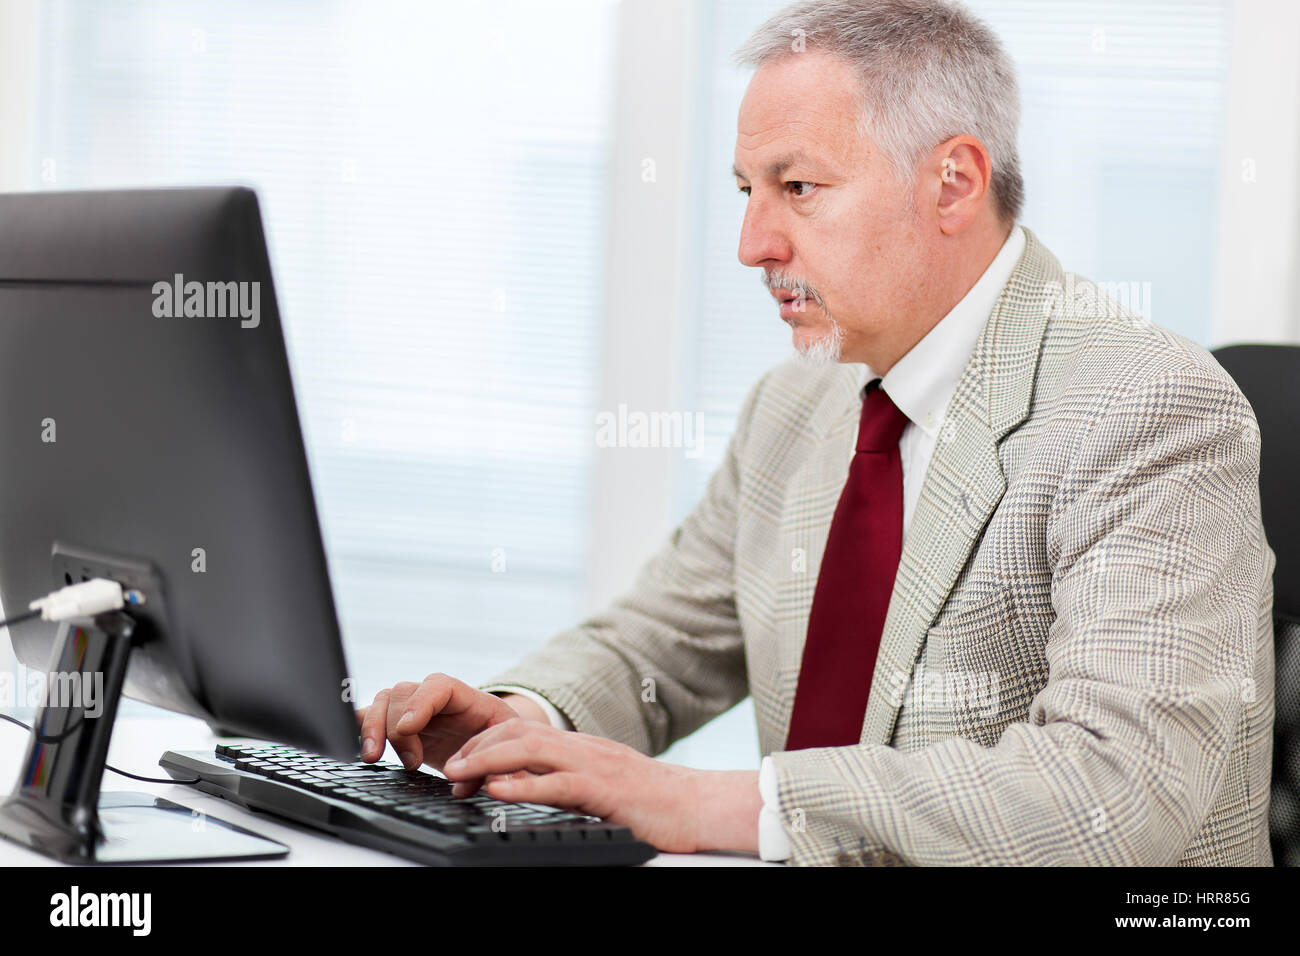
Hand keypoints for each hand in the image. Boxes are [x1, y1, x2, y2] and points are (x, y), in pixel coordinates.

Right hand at [356, 673, 522, 770]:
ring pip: (382, 701)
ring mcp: (414, 710)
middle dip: (396, 726)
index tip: (409, 728)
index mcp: (466, 698)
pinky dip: (359, 728)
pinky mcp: (398, 726)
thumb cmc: (502, 742)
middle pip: (403, 692)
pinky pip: (370, 716)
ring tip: (373, 758)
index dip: (420, 702)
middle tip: (411, 763)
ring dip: (372, 727)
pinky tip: (360, 748)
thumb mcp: (511, 750)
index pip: (439, 686)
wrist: (493, 742)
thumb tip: (473, 785)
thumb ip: (497, 765)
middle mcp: (435, 700)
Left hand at [441, 719, 760, 853]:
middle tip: (452, 768)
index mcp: (582, 746)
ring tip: (461, 774)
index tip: (463, 762)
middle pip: (520, 732)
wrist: (698, 805)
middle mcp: (584, 748)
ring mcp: (594, 765)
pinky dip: (524, 785)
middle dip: (480, 747)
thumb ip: (568, 781)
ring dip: (490, 759)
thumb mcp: (603, 784)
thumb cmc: (653, 801)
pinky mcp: (605, 790)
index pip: (524, 729)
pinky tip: (499, 790)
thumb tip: (527, 787)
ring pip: (532, 749)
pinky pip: (557, 783)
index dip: (488, 742)